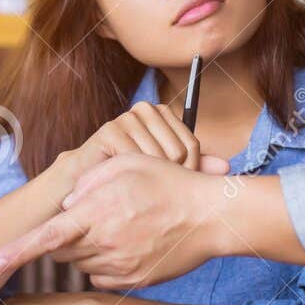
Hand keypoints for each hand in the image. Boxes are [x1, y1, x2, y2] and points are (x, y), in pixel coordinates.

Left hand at [0, 153, 227, 289]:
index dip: (18, 249)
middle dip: (64, 235)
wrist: (210, 217)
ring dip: (87, 246)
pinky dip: (105, 262)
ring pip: (82, 262)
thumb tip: (68, 201)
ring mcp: (119, 266)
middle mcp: (105, 243)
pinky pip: (103, 275)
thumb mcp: (127, 164)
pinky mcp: (132, 281)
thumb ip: (89, 180)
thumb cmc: (169, 183)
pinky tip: (128, 242)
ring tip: (117, 224)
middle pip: (62, 250)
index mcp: (98, 213)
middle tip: (89, 215)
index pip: (48, 236)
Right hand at [57, 102, 229, 181]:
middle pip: (180, 151)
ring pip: (162, 158)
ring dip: (149, 182)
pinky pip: (139, 160)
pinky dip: (133, 180)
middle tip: (149, 194)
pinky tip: (121, 188)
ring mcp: (127, 118)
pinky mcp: (110, 131)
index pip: (192, 145)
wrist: (78, 190)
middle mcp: (146, 110)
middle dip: (169, 179)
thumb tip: (226, 167)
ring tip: (134, 192)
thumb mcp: (161, 174)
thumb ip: (193, 167)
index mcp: (162, 115)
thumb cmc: (123, 182)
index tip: (172, 192)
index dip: (187, 173)